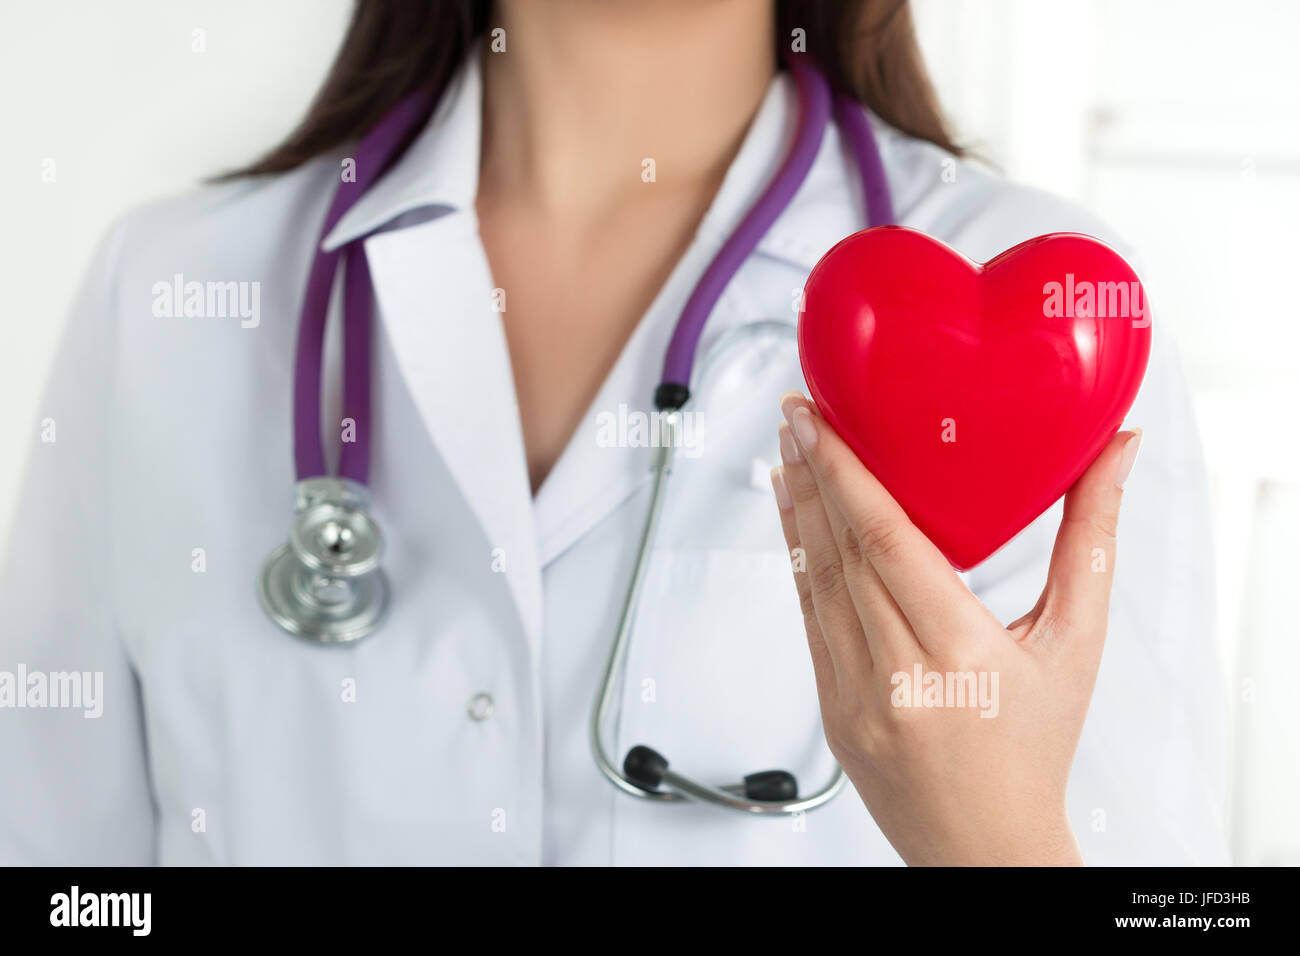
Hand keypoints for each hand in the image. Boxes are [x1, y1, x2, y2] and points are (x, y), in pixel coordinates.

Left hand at [770, 391, 1141, 865]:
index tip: (820, 423)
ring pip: (813, 585)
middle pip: (842, 555)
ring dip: (797, 513)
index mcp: (961, 657)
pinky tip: (795, 522)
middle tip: (796, 415)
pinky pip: (809, 622)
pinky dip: (798, 564)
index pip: (888, 544)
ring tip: (788, 454)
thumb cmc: (1036, 748)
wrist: (986, 848)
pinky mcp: (828, 712)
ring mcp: (852, 700)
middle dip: (814, 477)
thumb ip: (1090, 542)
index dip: (846, 475)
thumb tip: (1118, 453)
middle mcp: (897, 679)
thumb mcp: (1074, 644)